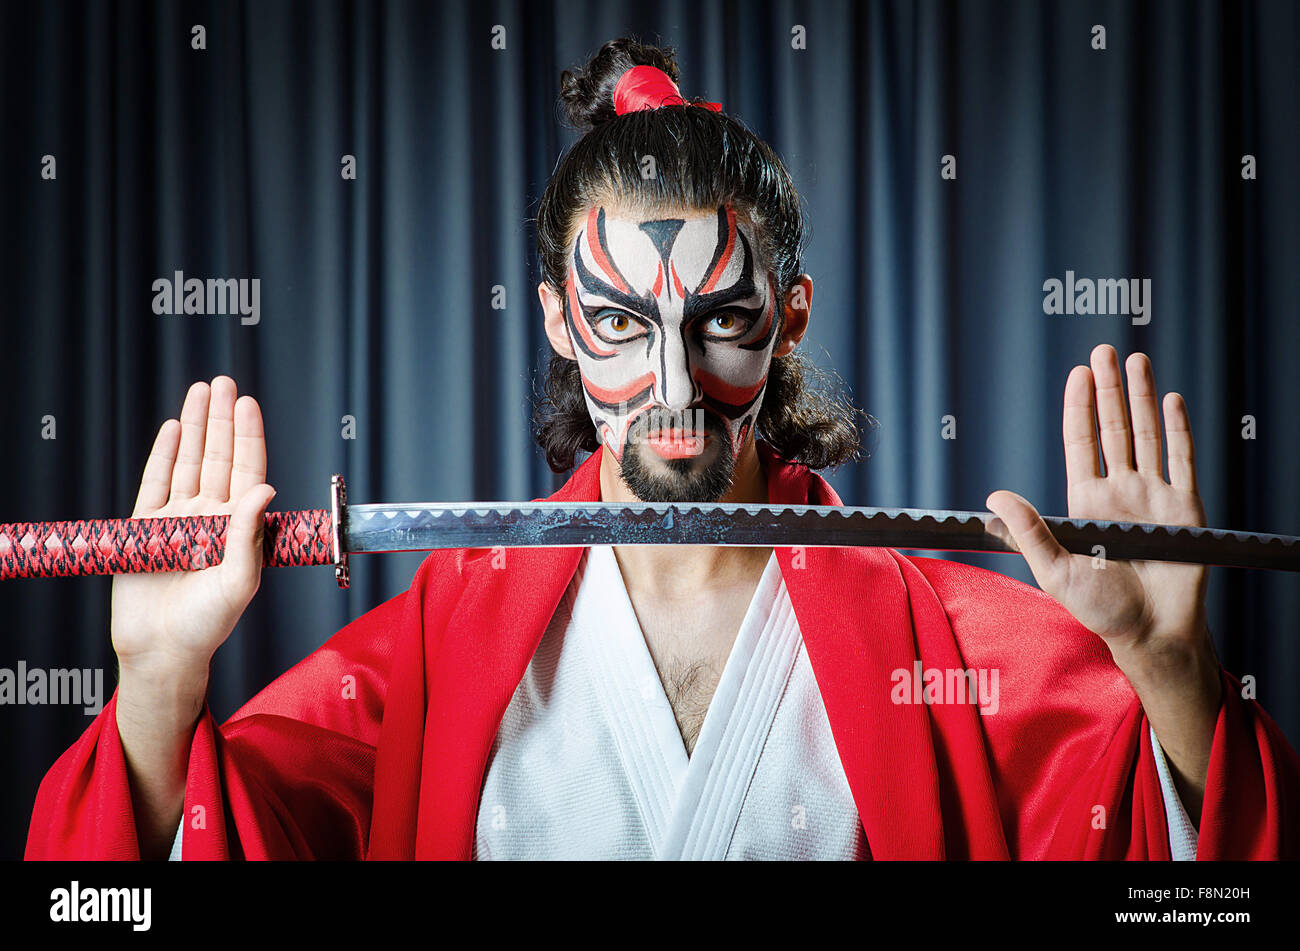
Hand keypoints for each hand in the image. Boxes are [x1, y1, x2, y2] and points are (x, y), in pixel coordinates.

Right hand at [111, 377, 275, 679]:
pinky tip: (174, 428)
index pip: (248, 472)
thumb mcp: (239, 581)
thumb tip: (265, 489)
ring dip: (195, 426)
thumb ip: (249, 535)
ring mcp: (178, 519)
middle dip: (221, 419)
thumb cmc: (206, 625)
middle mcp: (211, 517)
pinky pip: (155, 482)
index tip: (249, 404)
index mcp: (239, 528)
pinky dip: (164, 454)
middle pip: (219, 457)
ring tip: (201, 391)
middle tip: (224, 382)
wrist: (160, 651)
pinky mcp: (146, 528)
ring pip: (189, 462)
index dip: (248, 437)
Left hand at [986, 345, 1221, 815]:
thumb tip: (993, 496)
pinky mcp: (1184, 508)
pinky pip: (1182, 460)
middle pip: (1113, 428)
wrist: (1150, 633)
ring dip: (1141, 398)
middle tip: (1104, 349)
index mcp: (1085, 502)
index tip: (1078, 373)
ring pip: (1146, 434)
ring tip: (1136, 360)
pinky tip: (1172, 400)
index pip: (1081, 442)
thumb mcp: (1053, 570)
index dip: (1079, 406)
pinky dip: (1179, 430)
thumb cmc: (1099, 610)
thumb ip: (1028, 531)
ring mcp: (1153, 496)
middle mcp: (1119, 492)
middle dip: (1109, 389)